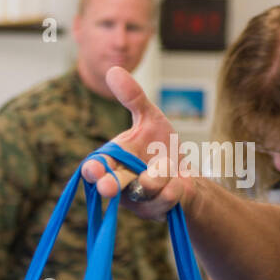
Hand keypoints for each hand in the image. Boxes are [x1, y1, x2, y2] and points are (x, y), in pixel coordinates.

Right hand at [79, 66, 195, 221]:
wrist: (186, 171)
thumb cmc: (160, 145)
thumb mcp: (149, 117)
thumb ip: (132, 97)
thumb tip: (114, 70)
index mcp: (113, 162)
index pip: (96, 168)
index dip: (93, 170)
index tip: (94, 169)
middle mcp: (122, 184)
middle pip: (111, 187)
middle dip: (110, 186)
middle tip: (108, 188)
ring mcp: (140, 200)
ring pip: (145, 190)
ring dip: (156, 177)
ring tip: (167, 163)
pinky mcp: (160, 210)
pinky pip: (165, 202)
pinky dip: (172, 191)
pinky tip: (179, 183)